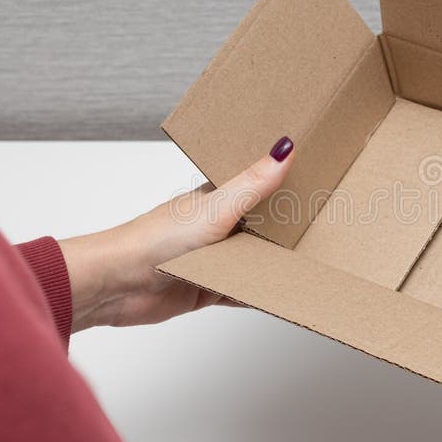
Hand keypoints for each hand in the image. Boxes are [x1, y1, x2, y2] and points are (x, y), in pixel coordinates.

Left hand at [58, 136, 294, 330]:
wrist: (118, 283)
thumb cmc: (155, 238)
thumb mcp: (215, 207)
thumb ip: (253, 183)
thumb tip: (284, 148)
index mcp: (216, 200)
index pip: (257, 187)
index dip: (282, 185)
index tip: (315, 183)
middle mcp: (216, 228)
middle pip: (260, 228)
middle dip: (284, 230)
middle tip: (323, 228)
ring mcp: (213, 260)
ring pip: (254, 261)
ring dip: (273, 264)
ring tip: (311, 263)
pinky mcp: (208, 289)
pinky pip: (243, 291)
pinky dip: (259, 293)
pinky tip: (281, 293)